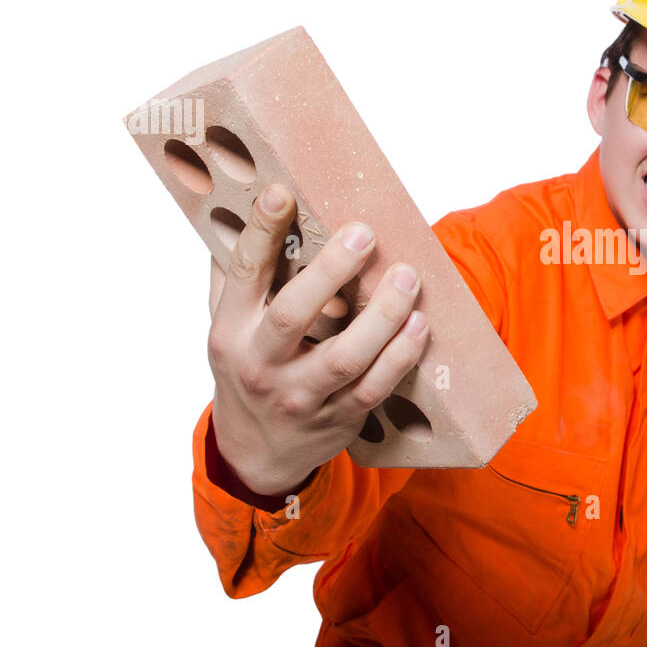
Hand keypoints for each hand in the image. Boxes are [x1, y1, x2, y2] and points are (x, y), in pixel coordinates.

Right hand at [206, 184, 429, 496]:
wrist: (256, 454)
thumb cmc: (247, 370)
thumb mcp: (227, 326)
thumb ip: (233, 275)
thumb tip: (242, 206)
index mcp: (232, 330)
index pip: (243, 273)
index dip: (261, 232)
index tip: (282, 193)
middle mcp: (261, 364)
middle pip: (293, 315)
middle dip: (330, 271)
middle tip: (364, 233)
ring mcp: (300, 396)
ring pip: (344, 357)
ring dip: (381, 316)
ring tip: (407, 277)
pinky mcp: (338, 418)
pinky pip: (373, 388)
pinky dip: (399, 358)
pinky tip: (419, 326)